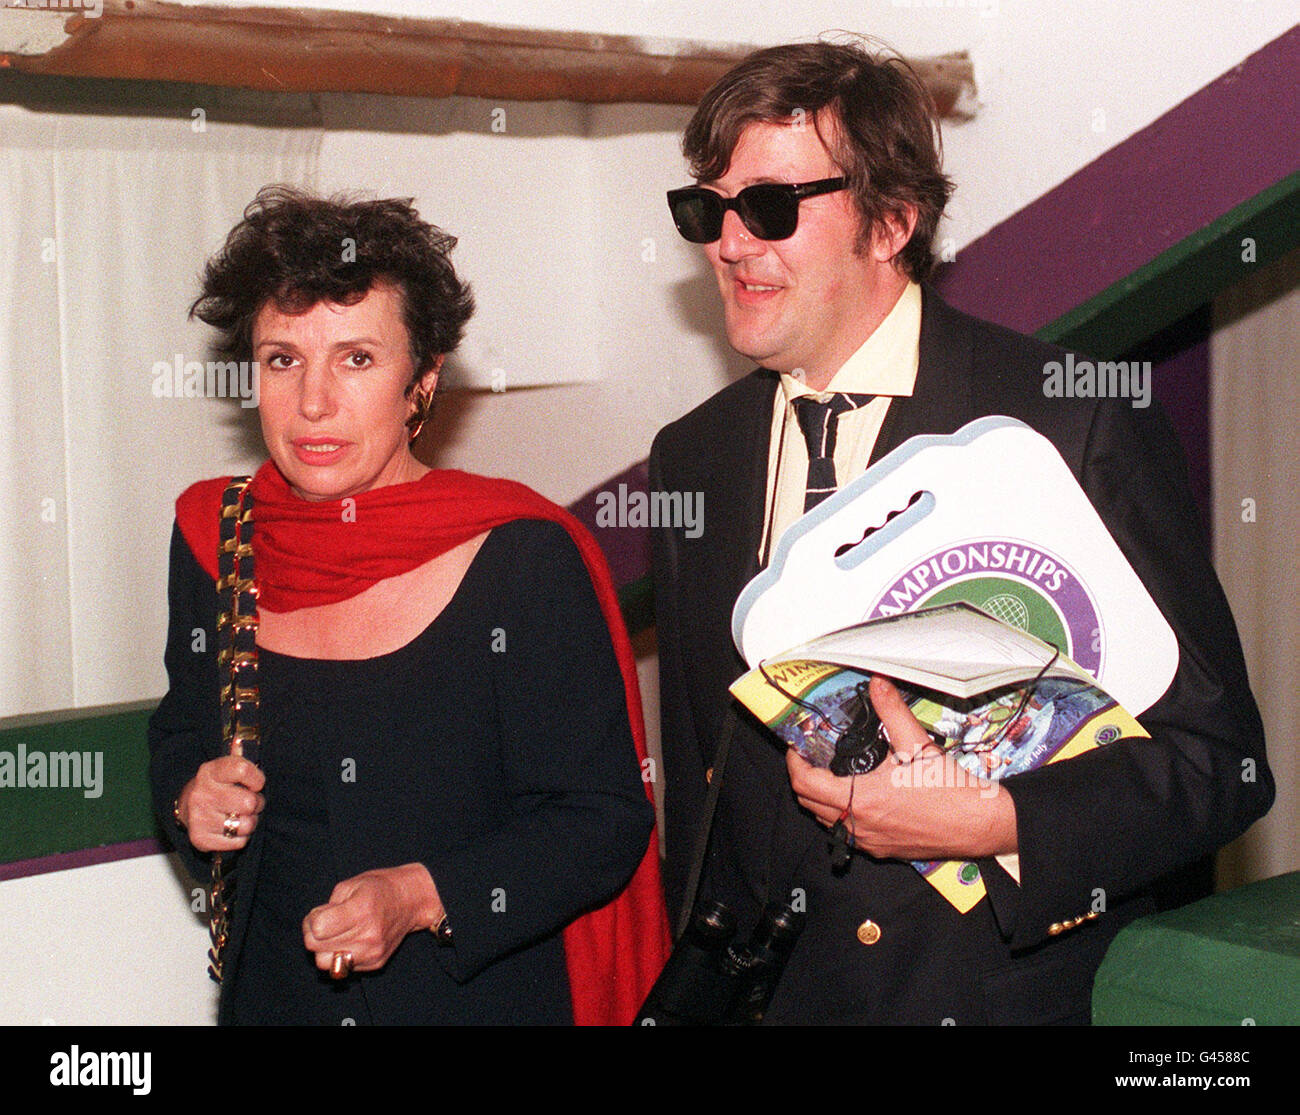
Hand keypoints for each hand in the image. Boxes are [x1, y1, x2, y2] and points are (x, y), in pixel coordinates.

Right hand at [176, 756, 265, 851]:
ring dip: (249, 822)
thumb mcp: (226, 768)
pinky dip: (240, 837)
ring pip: (246, 824)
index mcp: (210, 772)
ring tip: (240, 815)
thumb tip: (242, 740)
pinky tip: (232, 828)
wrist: (187, 807)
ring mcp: (199, 818)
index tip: (256, 782)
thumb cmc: (218, 786)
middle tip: (249, 802)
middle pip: (249, 802)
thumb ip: (239, 757)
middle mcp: (202, 794)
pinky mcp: (200, 839)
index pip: (242, 770)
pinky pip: (238, 842)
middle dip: (256, 803)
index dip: (257, 778)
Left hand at [303, 864, 443, 975]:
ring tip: (334, 934)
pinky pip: (342, 966)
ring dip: (324, 949)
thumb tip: (314, 930)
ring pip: (325, 963)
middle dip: (312, 935)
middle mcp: (368, 936)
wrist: (411, 901)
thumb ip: (328, 907)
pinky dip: (340, 954)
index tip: (321, 912)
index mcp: (361, 910)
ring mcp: (372, 952)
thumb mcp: (350, 885)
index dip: (312, 920)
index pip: (318, 929)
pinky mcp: (375, 963)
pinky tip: (350, 939)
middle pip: (317, 949)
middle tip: (324, 922)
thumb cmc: (378, 888)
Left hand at [785, 676, 1018, 860]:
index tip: (799, 747)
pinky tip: (859, 798)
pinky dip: (843, 816)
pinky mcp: (884, 850)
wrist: (980, 824)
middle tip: (812, 758)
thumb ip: (892, 711)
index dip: (796, 763)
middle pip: (809, 805)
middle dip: (804, 780)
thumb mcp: (917, 744)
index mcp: (860, 799)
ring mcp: (870, 842)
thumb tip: (878, 683)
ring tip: (832, 775)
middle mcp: (859, 825)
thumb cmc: (950, 789)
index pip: (805, 784)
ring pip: (828, 823)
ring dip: (822, 800)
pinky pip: (849, 835)